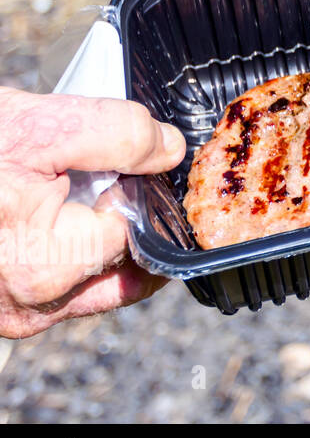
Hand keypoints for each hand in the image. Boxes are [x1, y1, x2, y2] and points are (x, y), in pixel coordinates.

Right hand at [0, 89, 185, 338]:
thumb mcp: (38, 124)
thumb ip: (117, 134)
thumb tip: (167, 148)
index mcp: (47, 265)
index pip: (140, 232)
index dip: (141, 188)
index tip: (129, 157)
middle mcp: (29, 305)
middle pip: (117, 261)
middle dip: (115, 213)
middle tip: (84, 171)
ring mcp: (8, 313)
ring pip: (86, 276)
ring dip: (87, 230)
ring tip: (50, 185)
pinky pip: (50, 282)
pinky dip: (54, 244)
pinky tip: (31, 204)